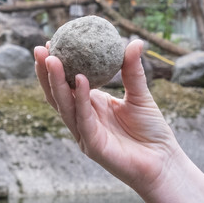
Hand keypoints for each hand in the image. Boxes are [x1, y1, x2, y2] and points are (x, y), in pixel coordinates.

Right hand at [34, 39, 179, 193]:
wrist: (163, 161)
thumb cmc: (151, 131)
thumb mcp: (141, 95)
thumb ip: (133, 70)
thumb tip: (135, 41)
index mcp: (90, 106)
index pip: (66, 84)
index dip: (56, 65)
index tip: (50, 41)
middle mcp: (83, 119)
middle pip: (57, 94)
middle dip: (46, 72)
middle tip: (40, 49)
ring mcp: (85, 133)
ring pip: (65, 106)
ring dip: (56, 82)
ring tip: (51, 59)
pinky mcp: (93, 146)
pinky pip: (84, 119)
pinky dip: (81, 99)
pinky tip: (79, 80)